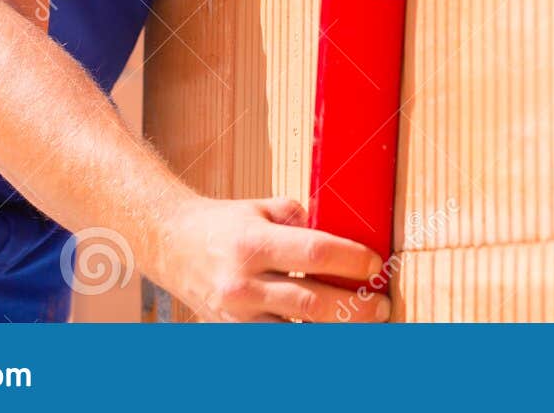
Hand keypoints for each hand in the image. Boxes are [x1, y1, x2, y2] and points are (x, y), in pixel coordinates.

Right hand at [156, 196, 388, 322]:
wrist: (172, 246)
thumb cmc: (225, 224)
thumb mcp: (264, 208)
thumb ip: (302, 221)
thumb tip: (343, 239)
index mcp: (253, 243)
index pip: (314, 253)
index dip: (350, 261)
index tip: (375, 264)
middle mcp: (243, 283)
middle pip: (310, 303)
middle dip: (354, 308)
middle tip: (382, 306)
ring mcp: (236, 315)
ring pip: (295, 335)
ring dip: (334, 332)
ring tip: (364, 326)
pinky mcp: (232, 334)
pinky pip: (275, 345)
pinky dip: (305, 342)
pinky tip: (329, 337)